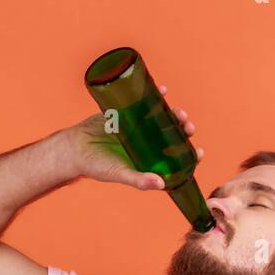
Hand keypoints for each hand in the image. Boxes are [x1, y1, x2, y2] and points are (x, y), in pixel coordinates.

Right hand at [61, 83, 204, 190]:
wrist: (74, 148)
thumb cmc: (97, 166)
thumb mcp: (119, 174)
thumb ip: (138, 180)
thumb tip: (160, 184)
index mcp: (148, 159)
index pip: (174, 157)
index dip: (189, 155)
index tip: (199, 152)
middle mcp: (146, 142)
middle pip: (172, 134)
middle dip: (184, 130)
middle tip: (188, 127)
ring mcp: (138, 125)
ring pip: (162, 117)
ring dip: (174, 113)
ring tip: (179, 112)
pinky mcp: (127, 111)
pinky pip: (144, 102)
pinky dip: (155, 95)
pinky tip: (163, 90)